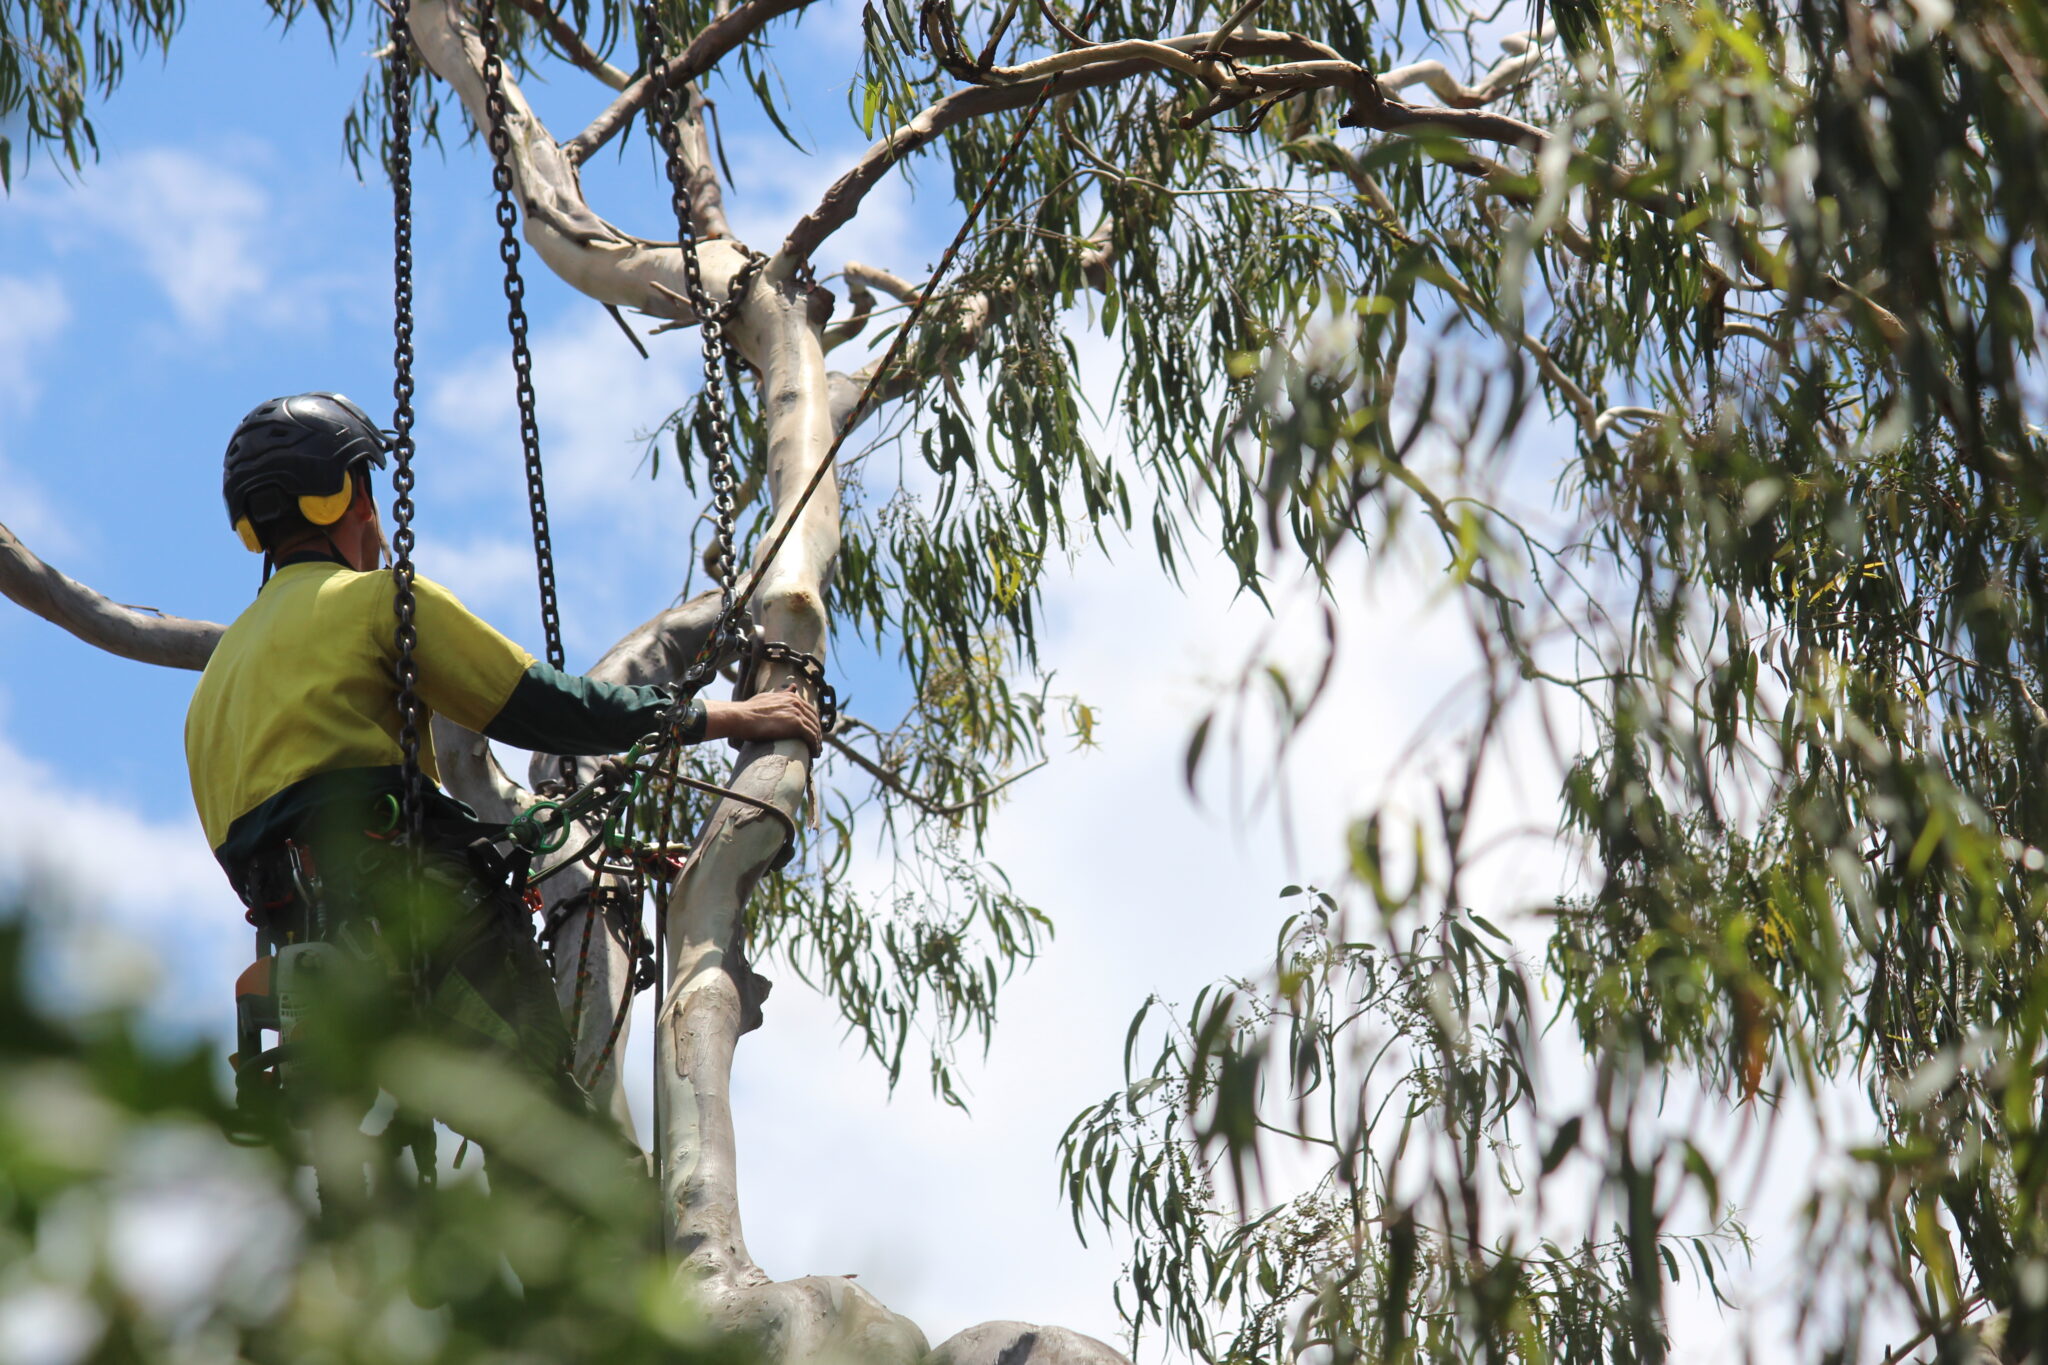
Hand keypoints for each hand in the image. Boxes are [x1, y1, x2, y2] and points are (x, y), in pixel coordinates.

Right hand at [703, 683, 821, 754]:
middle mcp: (796, 702)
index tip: (812, 732)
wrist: (740, 717)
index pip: (809, 710)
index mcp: (790, 696)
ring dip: (817, 741)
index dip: (812, 722)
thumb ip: (781, 694)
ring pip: (814, 729)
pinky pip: (811, 737)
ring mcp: (797, 713)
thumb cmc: (748, 711)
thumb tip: (793, 687)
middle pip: (814, 719)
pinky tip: (814, 753)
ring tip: (816, 751)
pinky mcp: (796, 725)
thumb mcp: (767, 698)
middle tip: (816, 744)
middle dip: (817, 732)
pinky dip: (814, 746)